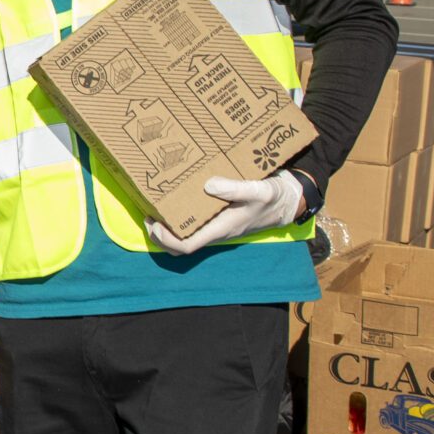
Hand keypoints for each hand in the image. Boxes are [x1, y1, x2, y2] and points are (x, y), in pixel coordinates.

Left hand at [147, 173, 303, 254]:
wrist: (285, 202)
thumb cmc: (271, 197)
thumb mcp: (258, 189)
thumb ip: (235, 188)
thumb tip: (207, 185)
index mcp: (221, 229)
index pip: (187, 246)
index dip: (166, 239)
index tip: (154, 222)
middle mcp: (215, 233)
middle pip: (179, 249)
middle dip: (159, 237)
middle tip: (148, 215)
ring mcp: (215, 230)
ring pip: (183, 241)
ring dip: (165, 232)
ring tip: (154, 211)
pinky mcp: (216, 224)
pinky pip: (191, 230)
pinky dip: (177, 223)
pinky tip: (173, 205)